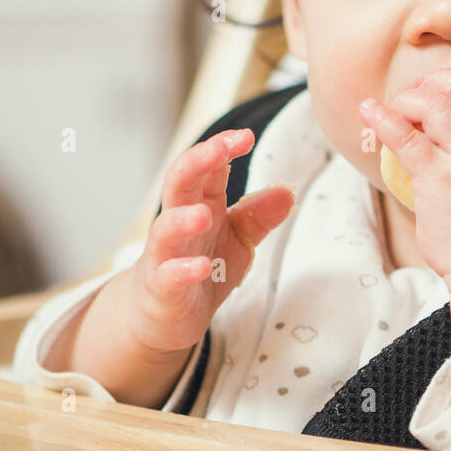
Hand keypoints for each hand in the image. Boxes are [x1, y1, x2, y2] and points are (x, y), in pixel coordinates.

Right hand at [125, 129, 295, 355]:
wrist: (163, 315)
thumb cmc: (201, 265)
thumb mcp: (238, 239)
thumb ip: (259, 216)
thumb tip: (287, 192)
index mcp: (201, 203)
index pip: (208, 167)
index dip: (222, 148)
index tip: (246, 136)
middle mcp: (179, 222)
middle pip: (180, 183)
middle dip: (197, 162)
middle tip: (220, 148)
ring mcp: (166, 254)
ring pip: (165, 229)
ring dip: (182, 219)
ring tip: (204, 214)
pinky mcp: (162, 288)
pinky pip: (169, 276)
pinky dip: (183, 270)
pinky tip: (201, 267)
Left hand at [359, 69, 450, 280]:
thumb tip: (448, 122)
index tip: (446, 88)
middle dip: (435, 84)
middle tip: (416, 97)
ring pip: (435, 105)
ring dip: (409, 101)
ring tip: (395, 111)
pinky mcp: (439, 178)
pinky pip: (405, 137)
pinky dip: (383, 119)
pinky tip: (368, 112)